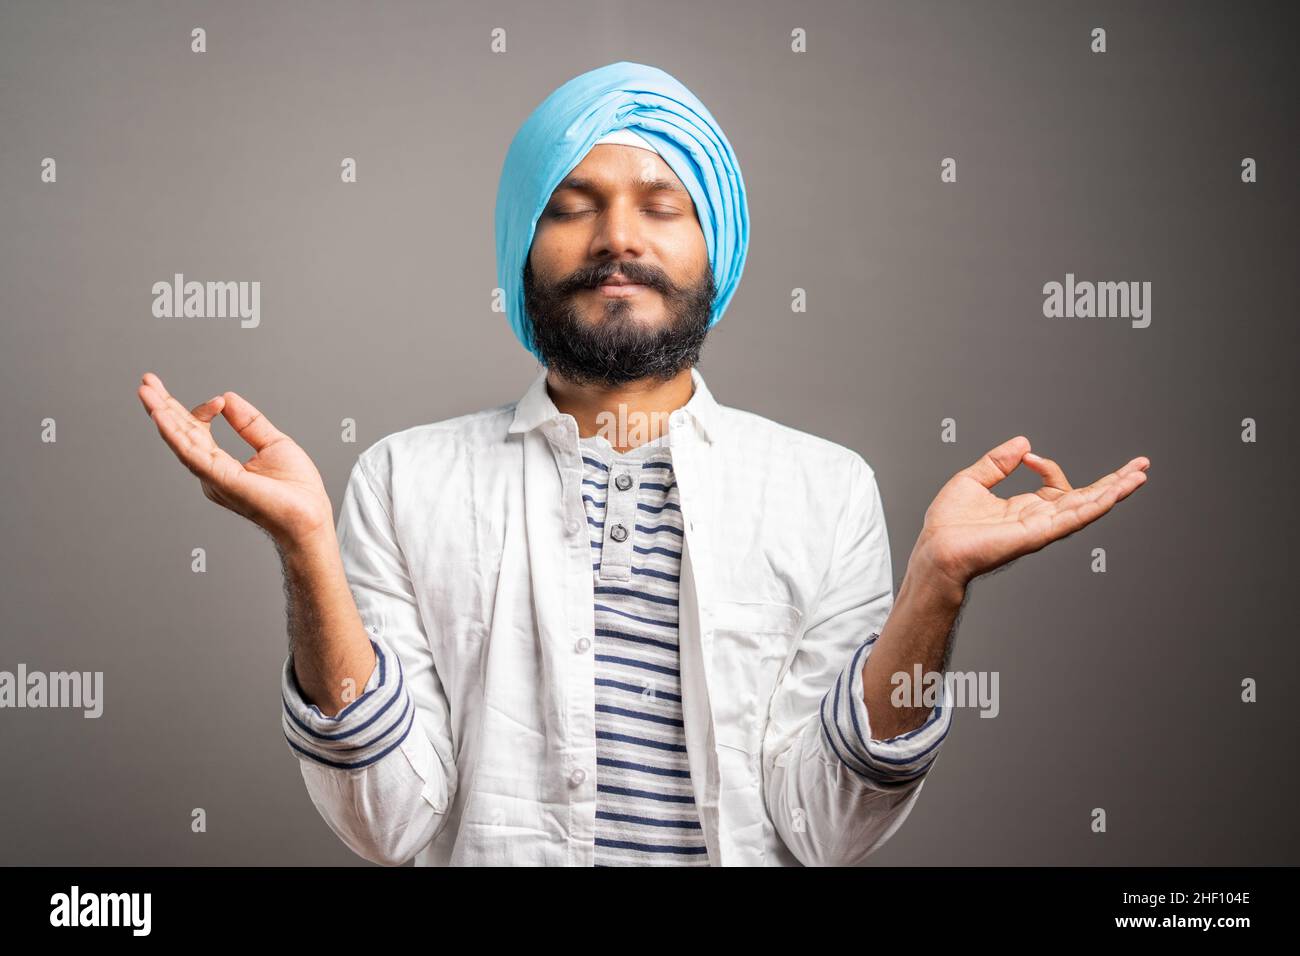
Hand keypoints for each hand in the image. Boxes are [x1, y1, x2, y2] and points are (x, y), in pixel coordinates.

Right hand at [136, 372, 334, 547]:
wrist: (310, 516)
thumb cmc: (296, 490)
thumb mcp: (273, 444)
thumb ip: (248, 422)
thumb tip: (228, 398)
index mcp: (222, 466)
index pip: (199, 432)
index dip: (201, 411)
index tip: (218, 400)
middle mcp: (211, 473)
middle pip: (180, 435)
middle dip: (162, 407)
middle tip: (147, 382)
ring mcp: (213, 477)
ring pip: (180, 442)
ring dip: (161, 414)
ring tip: (146, 391)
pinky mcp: (221, 480)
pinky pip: (192, 454)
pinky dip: (175, 434)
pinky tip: (161, 416)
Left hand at [913, 435, 1149, 589]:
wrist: (936, 550)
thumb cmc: (947, 525)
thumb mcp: (972, 481)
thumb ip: (998, 463)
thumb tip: (1023, 444)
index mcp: (1024, 509)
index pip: (1055, 485)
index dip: (1048, 466)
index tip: (1027, 456)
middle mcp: (1038, 520)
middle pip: (1086, 499)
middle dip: (1114, 483)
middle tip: (1140, 466)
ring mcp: (1042, 529)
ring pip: (1088, 508)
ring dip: (1116, 491)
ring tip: (1140, 476)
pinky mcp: (1039, 535)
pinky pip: (1074, 518)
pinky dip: (1097, 505)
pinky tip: (1116, 493)